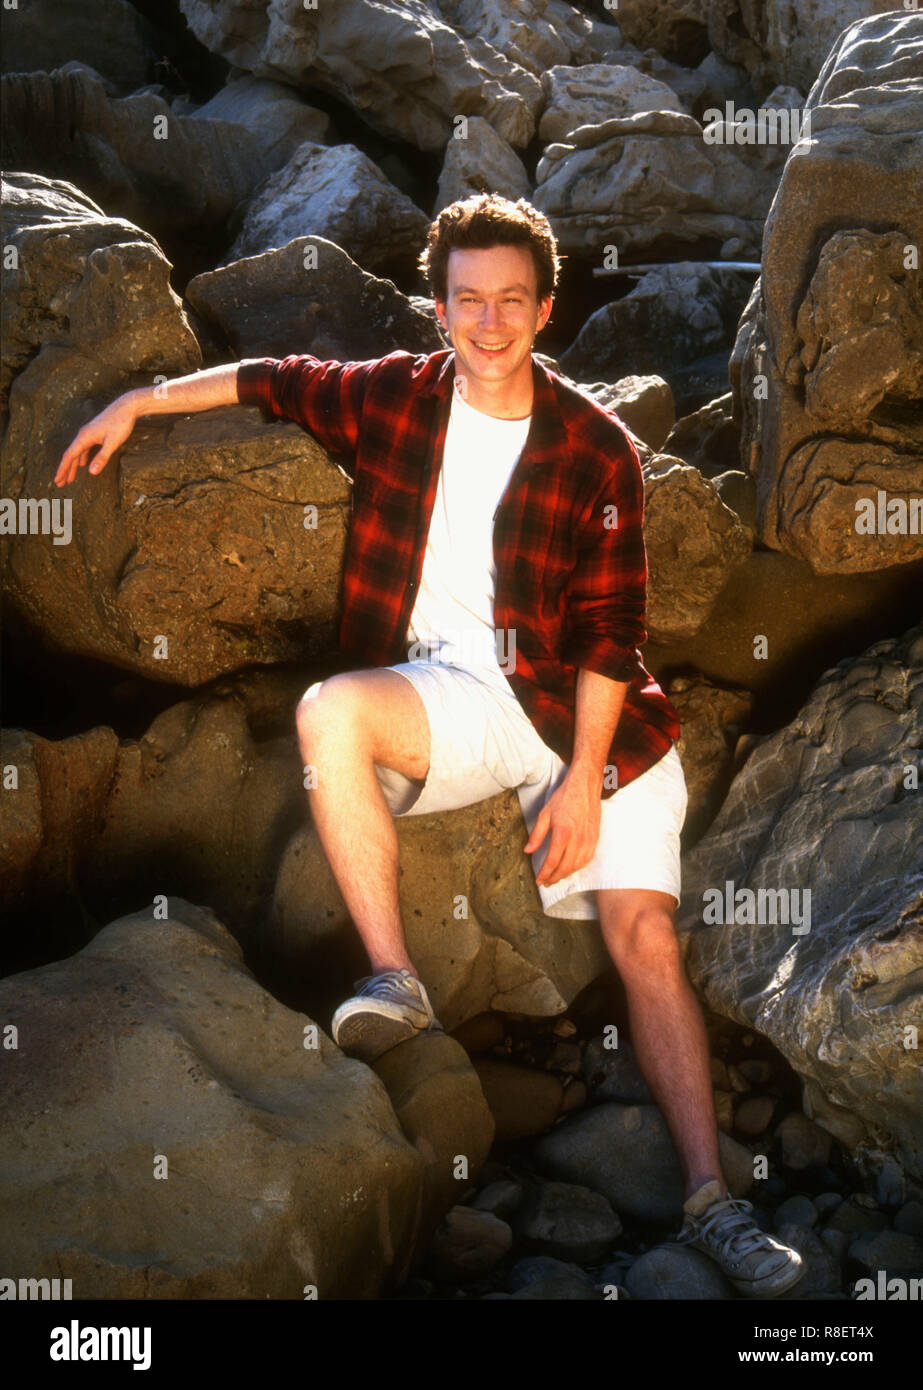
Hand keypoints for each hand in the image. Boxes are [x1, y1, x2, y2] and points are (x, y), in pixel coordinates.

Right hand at [55, 394, 136, 487]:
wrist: (127, 406)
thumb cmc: (121, 423)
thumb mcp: (113, 442)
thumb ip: (102, 457)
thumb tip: (91, 472)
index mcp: (84, 437)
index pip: (69, 456)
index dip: (62, 469)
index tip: (57, 480)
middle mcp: (83, 435)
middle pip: (71, 455)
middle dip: (65, 470)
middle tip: (59, 484)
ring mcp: (88, 433)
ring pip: (77, 452)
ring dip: (73, 466)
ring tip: (70, 478)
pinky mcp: (95, 433)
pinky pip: (84, 448)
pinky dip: (81, 457)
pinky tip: (82, 464)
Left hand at [523, 767, 601, 887]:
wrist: (585, 786)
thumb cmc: (564, 798)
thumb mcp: (545, 814)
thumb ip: (537, 835)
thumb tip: (528, 851)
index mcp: (563, 833)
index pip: (552, 861)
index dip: (544, 873)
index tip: (539, 880)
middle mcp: (578, 839)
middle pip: (565, 867)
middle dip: (554, 878)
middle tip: (546, 882)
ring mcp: (588, 840)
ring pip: (577, 866)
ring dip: (565, 875)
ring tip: (556, 877)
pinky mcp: (595, 839)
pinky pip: (587, 859)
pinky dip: (578, 867)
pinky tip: (570, 868)